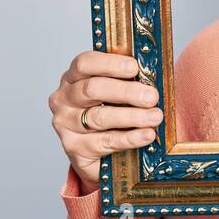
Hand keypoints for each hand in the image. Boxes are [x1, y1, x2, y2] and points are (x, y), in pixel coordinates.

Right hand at [47, 51, 162, 192]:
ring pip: (99, 117)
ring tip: (155, 116)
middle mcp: (64, 99)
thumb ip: (128, 80)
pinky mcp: (74, 148)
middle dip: (126, 92)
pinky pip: (105, 142)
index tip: (134, 68)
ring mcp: (66, 124)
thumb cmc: (110, 112)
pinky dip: (129, 138)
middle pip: (92, 90)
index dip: (110, 64)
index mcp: (73, 77)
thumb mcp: (115, 92)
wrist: (99, 154)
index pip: (85, 64)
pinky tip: (146, 135)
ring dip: (132, 116)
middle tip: (151, 96)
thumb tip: (153, 73)